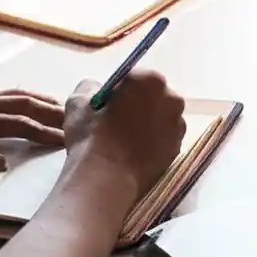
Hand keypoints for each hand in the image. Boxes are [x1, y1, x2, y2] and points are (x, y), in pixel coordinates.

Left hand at [0, 90, 64, 179]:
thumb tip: (2, 161)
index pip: (17, 124)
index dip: (44, 133)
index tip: (68, 142)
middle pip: (20, 103)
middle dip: (50, 111)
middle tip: (78, 121)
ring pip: (10, 94)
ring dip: (38, 99)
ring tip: (61, 107)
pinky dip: (19, 96)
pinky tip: (23, 101)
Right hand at [62, 71, 185, 201]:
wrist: (107, 179)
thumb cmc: (91, 136)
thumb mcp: (78, 102)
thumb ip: (90, 87)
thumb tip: (97, 88)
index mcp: (151, 80)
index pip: (136, 77)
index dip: (121, 89)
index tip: (109, 102)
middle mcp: (173, 99)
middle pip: (154, 96)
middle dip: (138, 103)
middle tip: (117, 119)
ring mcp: (179, 126)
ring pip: (161, 118)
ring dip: (147, 123)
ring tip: (124, 138)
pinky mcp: (178, 148)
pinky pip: (164, 138)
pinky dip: (153, 141)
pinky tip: (134, 151)